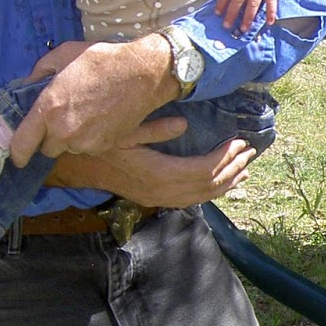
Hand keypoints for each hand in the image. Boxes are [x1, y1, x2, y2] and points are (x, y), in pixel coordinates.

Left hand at [9, 35, 176, 166]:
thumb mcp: (63, 55)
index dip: (17, 152)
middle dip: (51, 136)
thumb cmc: (102, 60)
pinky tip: (99, 119)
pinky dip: (90, 138)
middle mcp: (64, 131)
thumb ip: (40, 72)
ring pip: (69, 147)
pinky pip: (88, 147)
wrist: (143, 74)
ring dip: (72, 137)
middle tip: (62, 118)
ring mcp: (86, 141)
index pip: (22, 143)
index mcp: (48, 109)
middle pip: (47, 148)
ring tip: (86, 115)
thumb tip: (30, 83)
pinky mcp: (105, 146)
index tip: (17, 156)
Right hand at [51, 138, 257, 206]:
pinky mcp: (155, 199)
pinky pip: (191, 201)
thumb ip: (153, 129)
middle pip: (207, 185)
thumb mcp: (122, 130)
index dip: (224, 157)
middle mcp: (160, 191)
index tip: (240, 141)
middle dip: (232, 168)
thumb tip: (183, 125)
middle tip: (250, 151)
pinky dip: (211, 192)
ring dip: (226, 183)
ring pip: (202, 196)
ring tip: (245, 169)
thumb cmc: (99, 144)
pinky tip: (222, 184)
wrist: (74, 166)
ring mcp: (158, 198)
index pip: (202, 170)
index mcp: (156, 173)